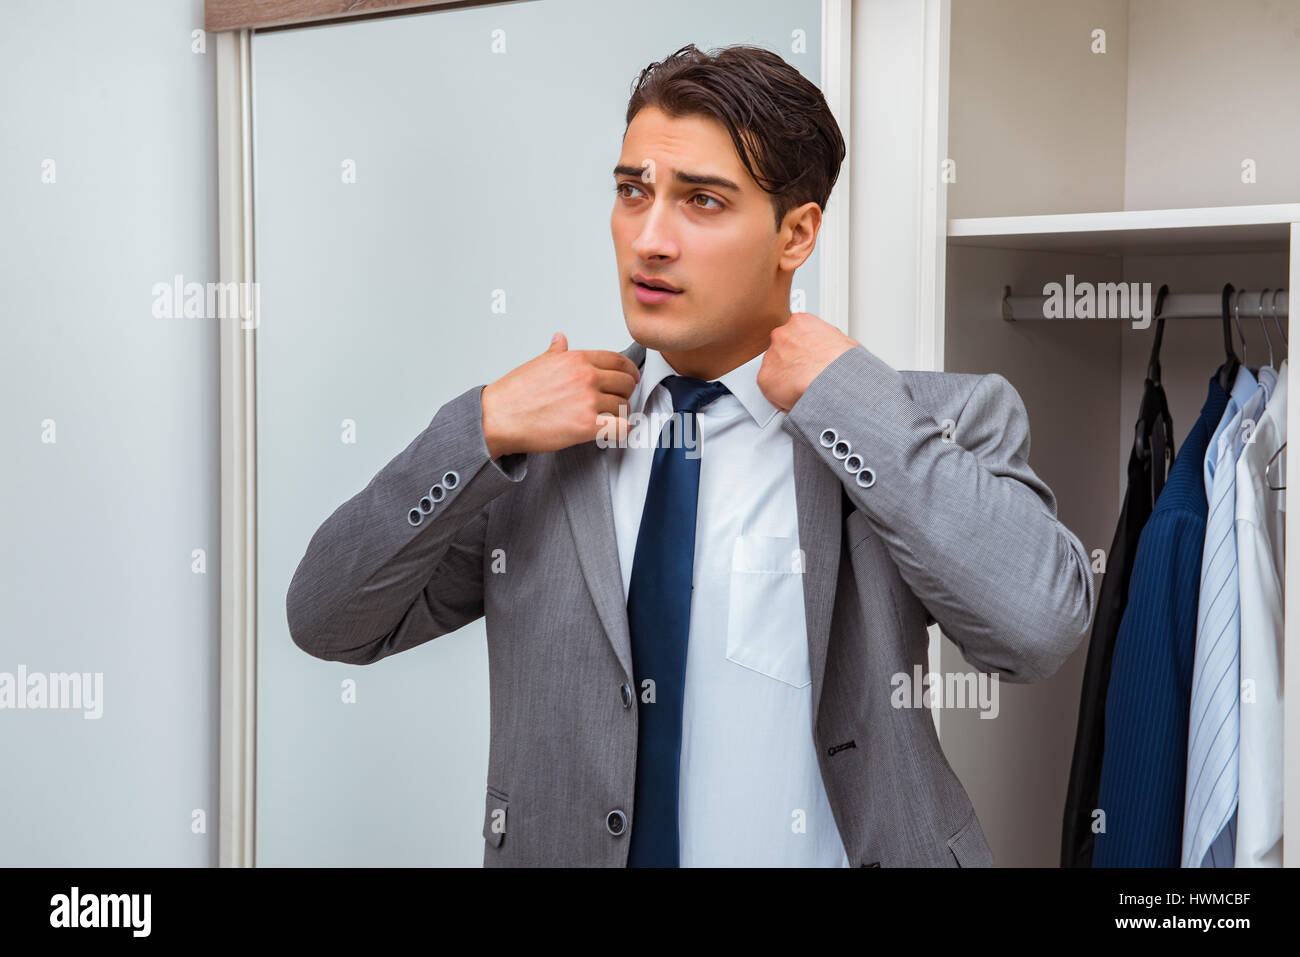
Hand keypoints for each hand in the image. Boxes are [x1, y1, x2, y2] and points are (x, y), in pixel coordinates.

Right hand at [480, 333, 639, 457]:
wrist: (497, 418)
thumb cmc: (513, 395)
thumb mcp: (537, 363)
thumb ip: (556, 352)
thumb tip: (560, 339)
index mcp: (577, 360)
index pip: (618, 360)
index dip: (628, 372)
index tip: (629, 379)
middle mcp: (586, 377)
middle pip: (626, 383)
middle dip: (625, 393)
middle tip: (617, 401)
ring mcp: (588, 401)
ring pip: (624, 406)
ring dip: (619, 414)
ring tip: (607, 420)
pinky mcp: (586, 426)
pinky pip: (621, 427)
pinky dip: (621, 431)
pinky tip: (612, 432)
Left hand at [757, 312, 859, 412]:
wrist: (834, 380)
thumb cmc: (843, 363)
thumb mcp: (842, 341)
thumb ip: (826, 342)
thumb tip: (831, 352)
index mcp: (800, 322)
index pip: (794, 333)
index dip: (802, 349)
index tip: (808, 357)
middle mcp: (781, 335)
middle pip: (781, 351)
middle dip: (792, 363)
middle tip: (806, 375)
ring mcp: (771, 355)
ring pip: (775, 370)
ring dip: (786, 380)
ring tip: (804, 388)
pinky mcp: (764, 378)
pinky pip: (770, 390)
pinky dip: (781, 397)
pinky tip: (797, 397)